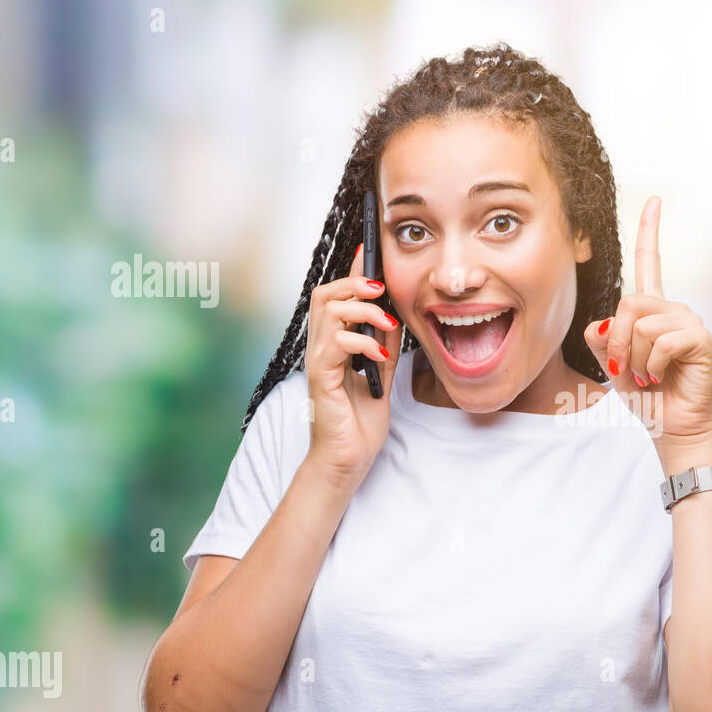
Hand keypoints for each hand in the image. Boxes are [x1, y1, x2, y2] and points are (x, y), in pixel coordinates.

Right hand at [303, 242, 400, 486]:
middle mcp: (321, 348)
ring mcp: (319, 362)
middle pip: (324, 294)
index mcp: (333, 345)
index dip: (352, 272)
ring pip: (328, 311)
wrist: (348, 460)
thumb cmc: (359, 423)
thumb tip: (392, 315)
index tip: (369, 251)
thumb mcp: (380, 375)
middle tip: (381, 289)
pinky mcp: (321, 379)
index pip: (336, 296)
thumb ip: (382, 345)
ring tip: (386, 324)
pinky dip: (362, 343)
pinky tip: (379, 358)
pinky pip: (336, 344)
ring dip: (362, 310)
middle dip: (354, 283)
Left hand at [583, 196, 711, 452]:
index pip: (649, 263)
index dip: (650, 230)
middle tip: (625, 369)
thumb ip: (602, 339)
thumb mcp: (613, 365)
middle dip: (617, 341)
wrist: (673, 427)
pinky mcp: (700, 338)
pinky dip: (652, 366)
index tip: (655, 199)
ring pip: (641, 324)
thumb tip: (602, 324)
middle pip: (628, 303)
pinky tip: (661, 377)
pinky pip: (660, 341)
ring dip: (635, 359)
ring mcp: (688, 321)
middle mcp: (672, 309)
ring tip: (648, 376)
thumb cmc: (647, 397)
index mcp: (652, 310)